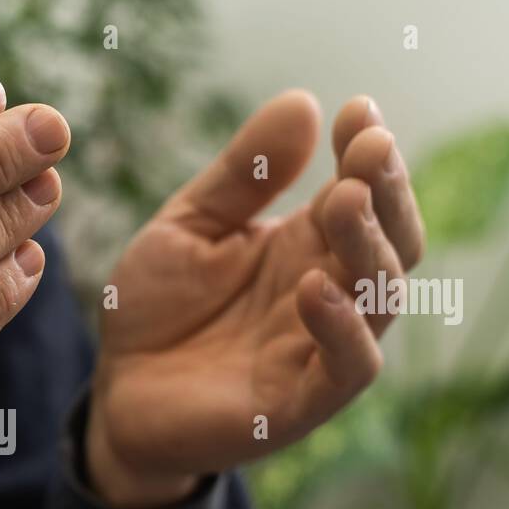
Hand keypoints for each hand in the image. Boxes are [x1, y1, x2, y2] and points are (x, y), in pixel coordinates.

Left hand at [85, 91, 422, 508]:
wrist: (118, 395)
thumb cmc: (157, 310)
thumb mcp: (188, 227)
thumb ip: (241, 177)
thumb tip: (303, 102)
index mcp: (307, 247)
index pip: (361, 194)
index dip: (366, 153)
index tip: (356, 109)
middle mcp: (328, 294)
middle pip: (390, 242)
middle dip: (387, 191)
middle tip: (370, 146)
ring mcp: (318, 351)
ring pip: (379, 299)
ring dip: (367, 247)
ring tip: (343, 199)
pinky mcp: (299, 406)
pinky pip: (347, 370)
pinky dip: (342, 330)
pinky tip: (315, 287)